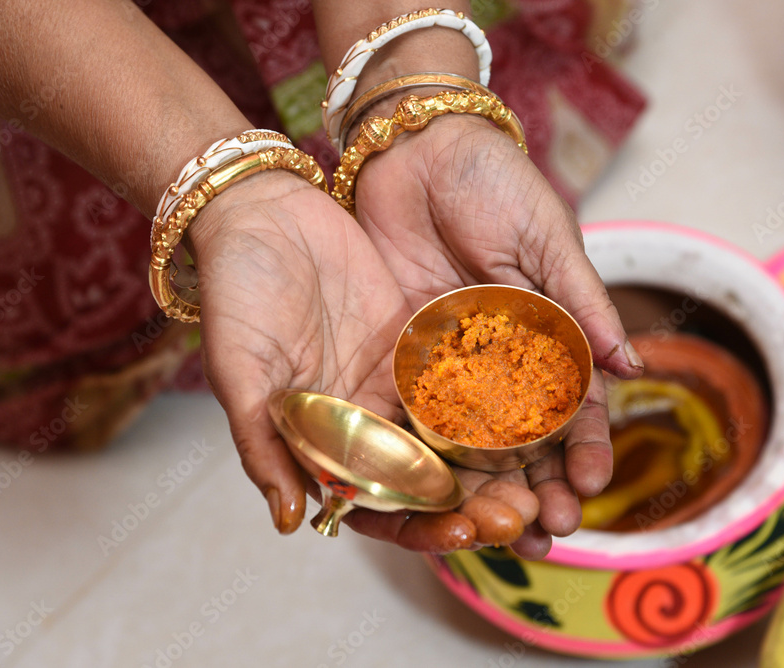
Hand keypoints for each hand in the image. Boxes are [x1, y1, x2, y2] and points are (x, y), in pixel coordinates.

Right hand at [187, 169, 541, 553]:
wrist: (262, 213)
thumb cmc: (236, 291)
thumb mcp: (240, 370)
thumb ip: (263, 445)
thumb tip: (290, 523)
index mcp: (323, 440)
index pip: (378, 505)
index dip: (421, 529)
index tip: (463, 534)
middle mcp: (366, 420)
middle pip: (431, 480)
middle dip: (477, 504)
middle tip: (525, 516)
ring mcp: (396, 381)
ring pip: (458, 436)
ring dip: (501, 464)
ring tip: (547, 480)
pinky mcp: (420, 341)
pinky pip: (468, 376)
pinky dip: (503, 398)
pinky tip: (544, 410)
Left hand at [354, 114, 644, 555]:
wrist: (418, 148)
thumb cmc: (494, 182)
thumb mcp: (548, 240)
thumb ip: (582, 304)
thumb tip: (633, 366)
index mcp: (548, 332)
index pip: (575, 404)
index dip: (586, 445)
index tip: (591, 483)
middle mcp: (503, 357)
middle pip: (527, 437)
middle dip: (540, 484)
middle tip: (548, 528)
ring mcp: (453, 360)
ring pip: (475, 438)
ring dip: (489, 485)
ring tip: (498, 529)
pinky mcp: (406, 353)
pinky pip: (419, 408)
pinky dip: (430, 450)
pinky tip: (436, 489)